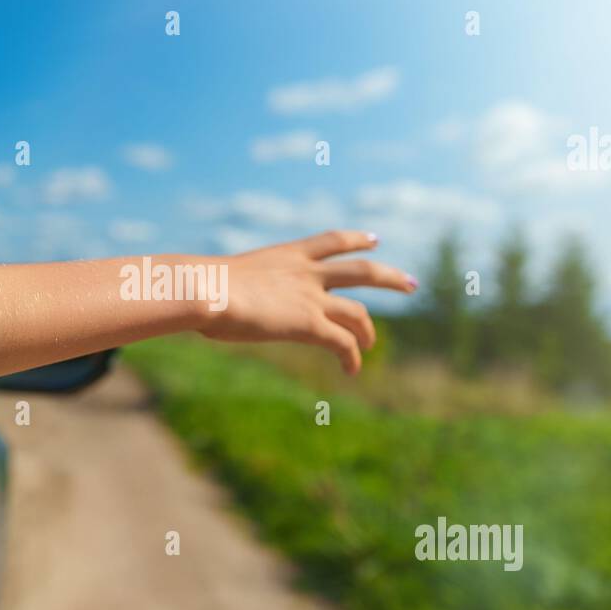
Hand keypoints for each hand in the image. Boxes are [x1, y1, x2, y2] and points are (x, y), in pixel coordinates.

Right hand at [197, 230, 417, 374]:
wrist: (206, 290)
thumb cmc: (200, 287)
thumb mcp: (220, 280)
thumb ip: (228, 289)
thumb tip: (199, 300)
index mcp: (287, 254)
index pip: (331, 240)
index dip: (356, 240)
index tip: (375, 240)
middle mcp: (306, 272)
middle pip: (362, 271)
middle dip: (389, 277)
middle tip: (411, 283)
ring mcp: (311, 298)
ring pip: (358, 312)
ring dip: (369, 331)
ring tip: (371, 345)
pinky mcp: (310, 324)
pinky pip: (342, 343)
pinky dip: (351, 356)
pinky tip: (353, 370)